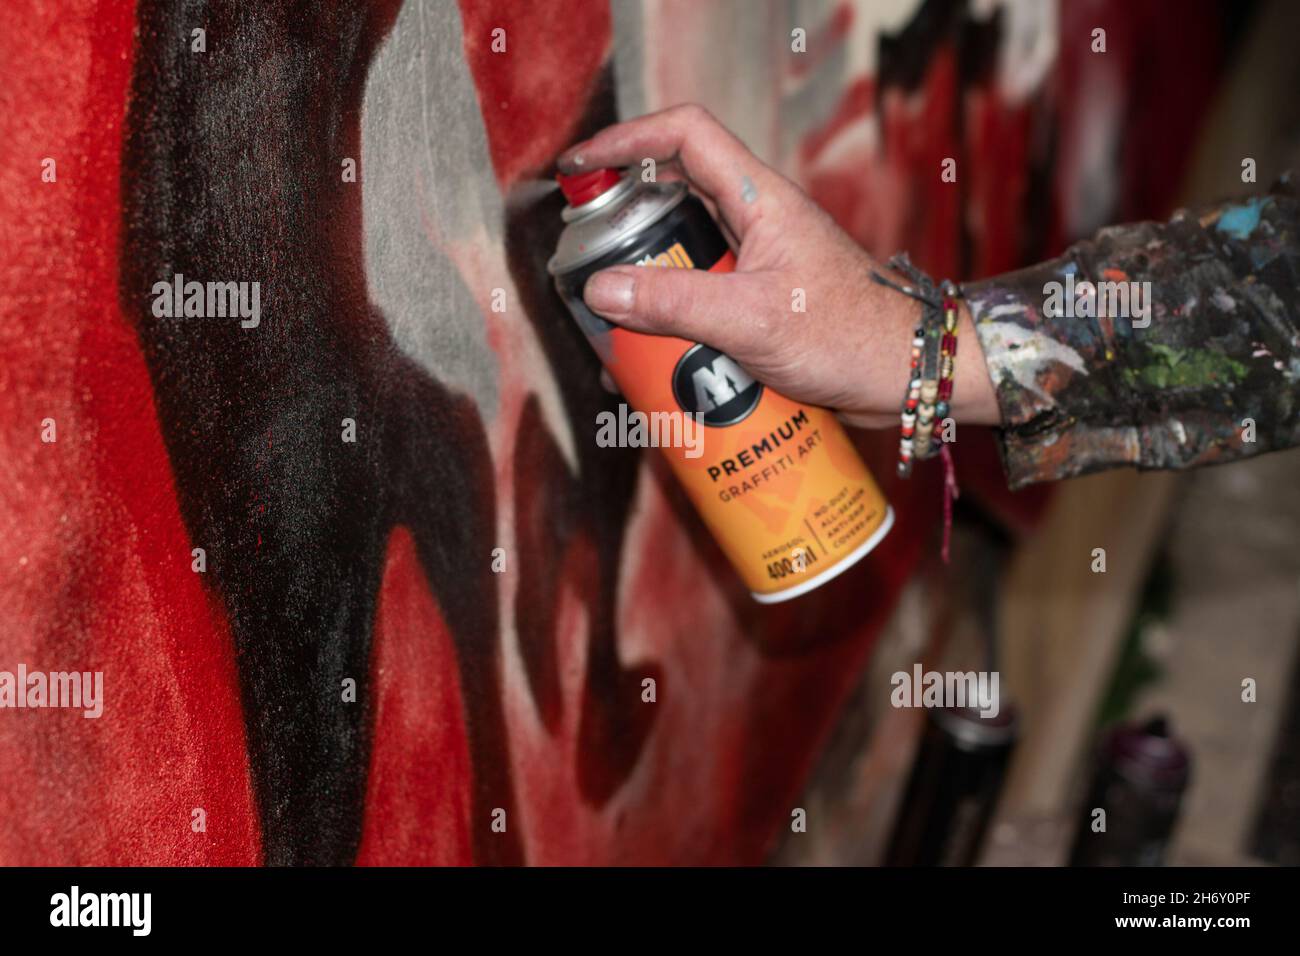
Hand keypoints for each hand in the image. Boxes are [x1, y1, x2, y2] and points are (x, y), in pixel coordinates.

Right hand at [557, 104, 998, 428]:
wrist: (912, 376)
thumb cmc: (853, 336)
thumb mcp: (754, 320)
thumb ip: (676, 304)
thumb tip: (602, 288)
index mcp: (760, 200)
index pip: (685, 136)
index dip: (627, 139)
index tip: (581, 166)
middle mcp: (757, 222)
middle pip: (672, 200)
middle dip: (627, 232)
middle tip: (591, 267)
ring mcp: (759, 264)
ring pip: (684, 258)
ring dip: (649, 291)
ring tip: (620, 330)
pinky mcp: (761, 304)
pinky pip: (703, 302)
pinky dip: (676, 327)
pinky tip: (661, 364)